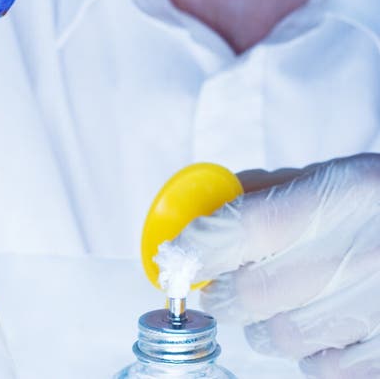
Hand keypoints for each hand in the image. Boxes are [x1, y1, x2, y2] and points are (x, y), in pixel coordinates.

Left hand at [176, 154, 379, 376]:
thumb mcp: (334, 175)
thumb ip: (271, 190)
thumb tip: (216, 201)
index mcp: (324, 204)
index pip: (233, 229)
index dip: (193, 246)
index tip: (173, 256)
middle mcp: (340, 261)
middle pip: (245, 295)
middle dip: (222, 292)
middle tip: (221, 282)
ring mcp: (363, 314)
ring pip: (275, 338)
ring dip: (263, 323)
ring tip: (281, 300)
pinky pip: (317, 369)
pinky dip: (307, 353)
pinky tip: (321, 326)